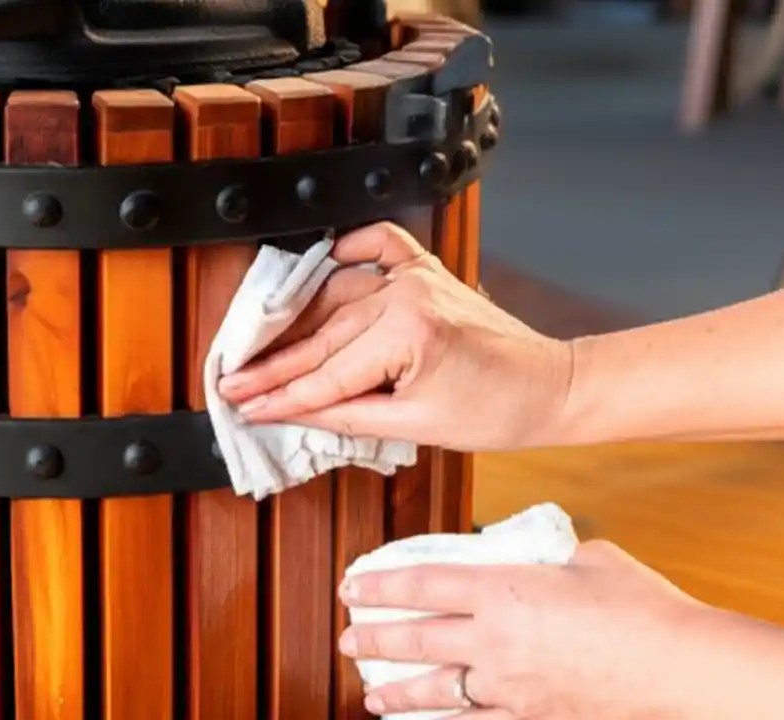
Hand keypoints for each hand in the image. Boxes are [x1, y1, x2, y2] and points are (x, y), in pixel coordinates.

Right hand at [216, 222, 573, 450]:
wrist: (550, 387)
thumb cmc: (496, 411)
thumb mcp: (414, 425)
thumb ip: (347, 415)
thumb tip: (295, 414)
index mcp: (407, 336)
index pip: (327, 373)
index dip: (281, 395)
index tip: (243, 406)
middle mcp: (406, 296)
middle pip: (323, 335)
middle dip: (274, 365)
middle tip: (233, 381)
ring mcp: (416, 279)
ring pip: (336, 295)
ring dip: (296, 318)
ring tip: (259, 339)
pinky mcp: (427, 272)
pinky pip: (380, 245)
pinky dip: (348, 248)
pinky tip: (322, 257)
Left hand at [337, 540, 710, 718]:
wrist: (679, 668)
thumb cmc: (640, 606)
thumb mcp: (588, 557)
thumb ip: (548, 555)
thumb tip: (535, 555)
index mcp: (501, 590)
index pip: (421, 584)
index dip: (380, 585)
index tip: (351, 586)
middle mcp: (493, 640)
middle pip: (416, 640)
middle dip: (373, 639)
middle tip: (347, 638)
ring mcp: (508, 686)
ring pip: (435, 690)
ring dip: (396, 691)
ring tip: (371, 694)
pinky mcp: (529, 719)